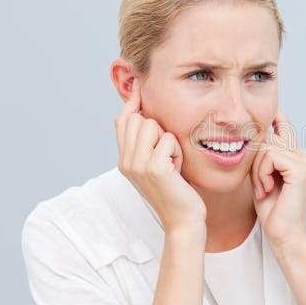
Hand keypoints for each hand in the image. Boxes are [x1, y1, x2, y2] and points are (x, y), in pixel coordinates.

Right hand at [115, 82, 205, 234]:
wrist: (183, 219)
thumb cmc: (177, 191)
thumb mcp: (158, 164)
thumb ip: (149, 144)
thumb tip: (148, 113)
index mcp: (125, 160)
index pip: (122, 120)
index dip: (132, 101)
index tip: (141, 84)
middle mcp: (126, 161)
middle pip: (137, 118)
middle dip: (158, 127)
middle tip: (168, 153)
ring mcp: (137, 165)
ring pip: (152, 125)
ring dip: (169, 140)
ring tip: (173, 162)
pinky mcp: (153, 168)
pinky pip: (168, 140)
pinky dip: (178, 152)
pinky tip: (178, 169)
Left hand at [250, 109, 305, 253]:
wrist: (283, 233)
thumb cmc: (271, 209)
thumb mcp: (260, 176)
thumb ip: (260, 157)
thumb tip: (250, 135)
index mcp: (293, 155)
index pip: (283, 124)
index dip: (274, 114)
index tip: (268, 109)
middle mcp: (300, 154)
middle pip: (266, 136)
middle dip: (254, 160)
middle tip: (260, 184)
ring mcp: (302, 160)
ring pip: (266, 146)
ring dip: (257, 170)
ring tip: (263, 189)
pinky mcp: (300, 168)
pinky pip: (270, 156)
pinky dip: (262, 173)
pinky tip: (268, 189)